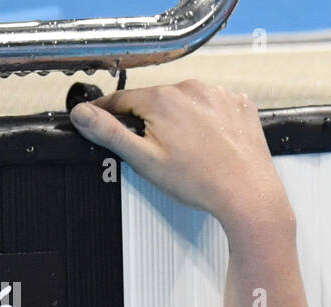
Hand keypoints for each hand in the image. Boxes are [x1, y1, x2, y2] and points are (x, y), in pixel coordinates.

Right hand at [69, 79, 288, 230]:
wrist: (248, 194)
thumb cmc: (201, 182)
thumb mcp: (145, 161)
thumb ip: (110, 133)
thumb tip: (81, 113)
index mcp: (162, 100)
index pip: (122, 100)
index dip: (108, 112)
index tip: (100, 119)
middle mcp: (190, 89)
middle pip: (156, 101)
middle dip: (152, 122)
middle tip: (161, 152)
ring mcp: (218, 94)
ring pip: (187, 103)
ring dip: (182, 120)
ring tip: (191, 152)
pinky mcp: (239, 104)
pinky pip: (215, 107)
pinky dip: (210, 121)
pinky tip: (212, 144)